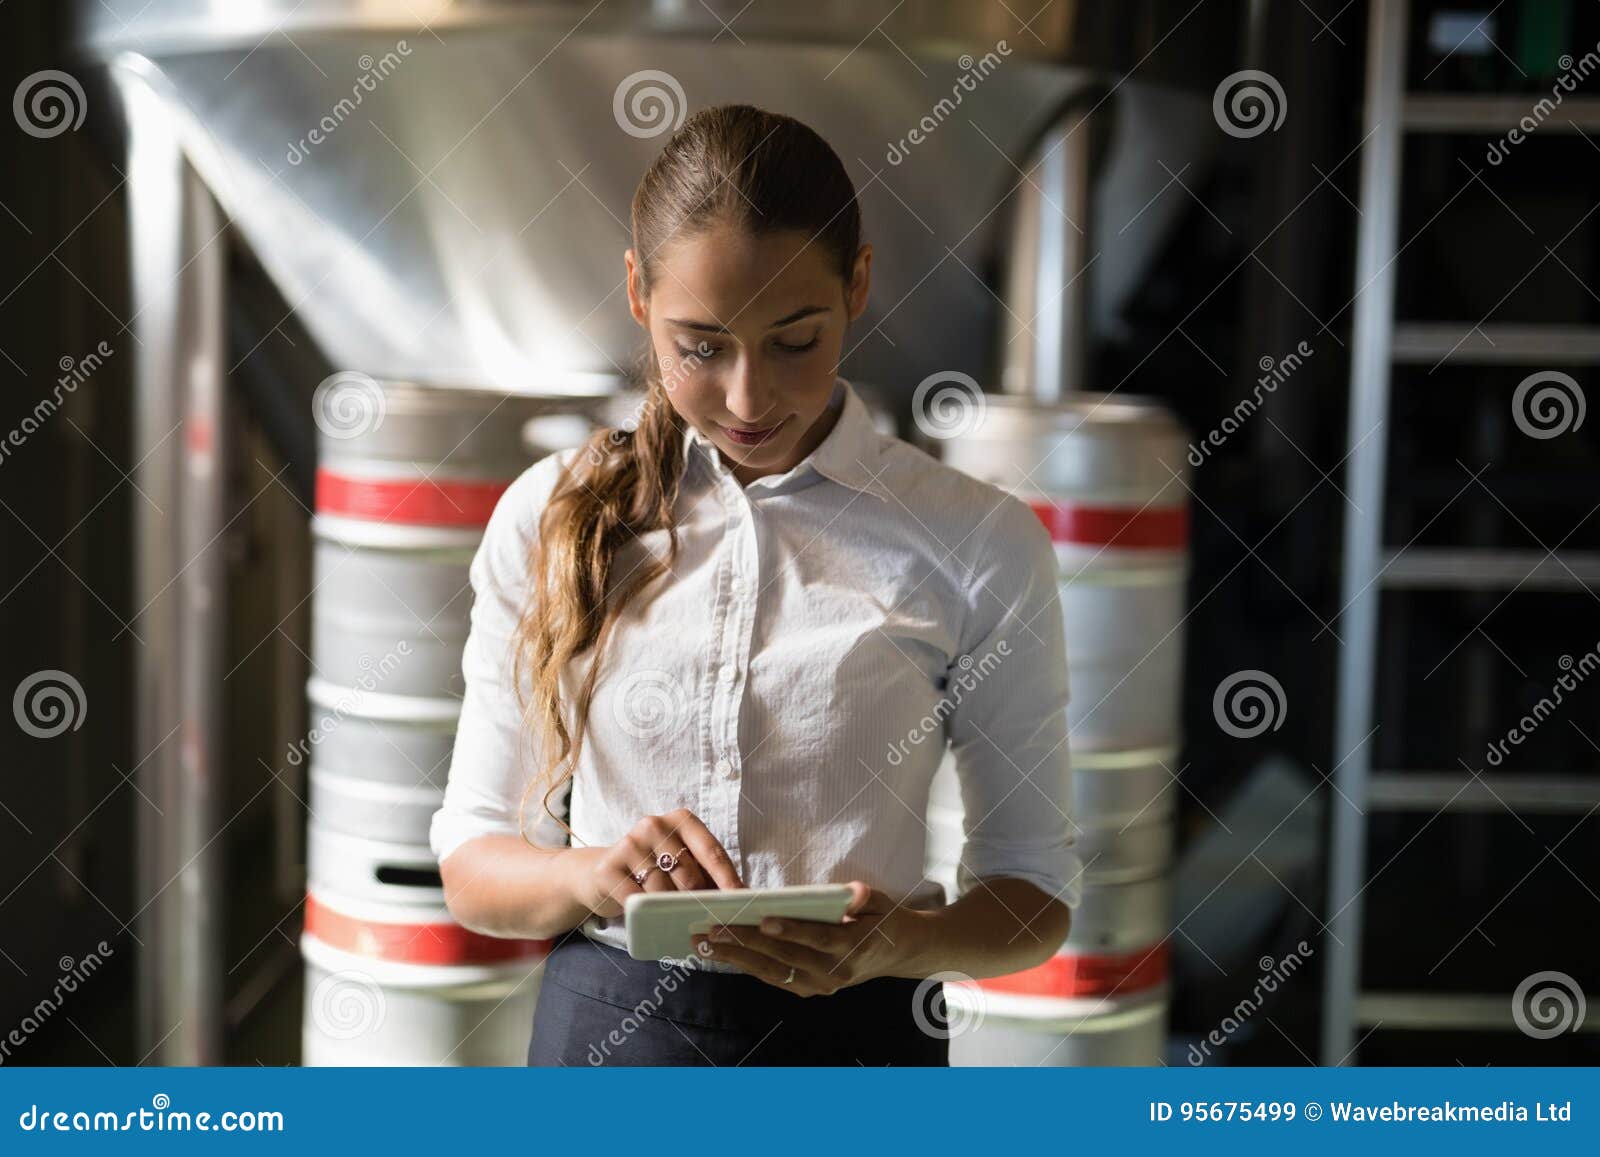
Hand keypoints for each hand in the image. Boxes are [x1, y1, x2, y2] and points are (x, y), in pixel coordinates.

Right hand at [577, 808, 743, 917]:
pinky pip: (637, 901)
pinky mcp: (609, 867)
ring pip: (664, 891)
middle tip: (703, 919)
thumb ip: (709, 875)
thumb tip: (742, 898)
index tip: (742, 902)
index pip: (712, 851)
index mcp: (681, 820)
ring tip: (672, 917)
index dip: (729, 880)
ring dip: (671, 911)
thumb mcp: (682, 864)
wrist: (600, 873)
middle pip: (689, 875)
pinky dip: (646, 914)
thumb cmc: (654, 870)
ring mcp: (630, 844)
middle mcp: (655, 825)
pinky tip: (647, 917)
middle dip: (699, 901)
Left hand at [690, 881, 910, 995]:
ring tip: (704, 943)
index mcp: (852, 948)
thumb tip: (853, 893)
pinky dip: (746, 965)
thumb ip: (863, 898)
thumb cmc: (882, 918)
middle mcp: (834, 974)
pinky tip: (721, 953)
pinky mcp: (809, 989)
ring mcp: (820, 986)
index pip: (816, 939)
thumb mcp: (880, 901)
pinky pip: (773, 977)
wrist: (897, 952)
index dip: (791, 930)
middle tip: (713, 928)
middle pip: (784, 957)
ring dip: (736, 958)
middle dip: (746, 943)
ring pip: (772, 972)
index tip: (764, 920)